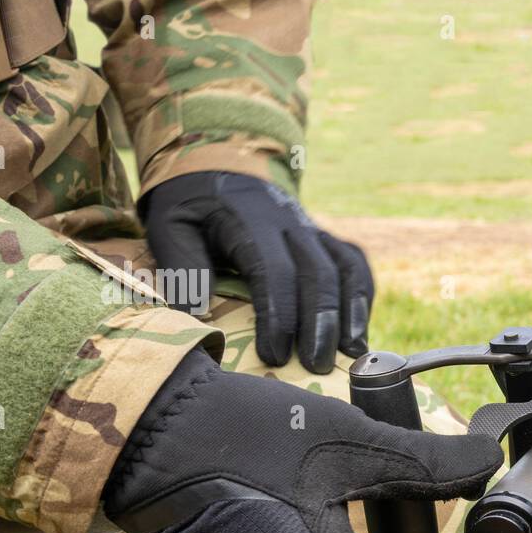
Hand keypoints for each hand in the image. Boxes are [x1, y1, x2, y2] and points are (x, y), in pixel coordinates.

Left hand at [142, 172, 372, 373]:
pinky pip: (356, 266)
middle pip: (318, 273)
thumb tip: (200, 315)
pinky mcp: (327, 239)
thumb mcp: (169, 227)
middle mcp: (290, 223)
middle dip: (320, 323)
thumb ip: (183, 267)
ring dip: (351, 314)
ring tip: (349, 355)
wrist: (217, 167)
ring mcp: (314, 230)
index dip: (279, 316)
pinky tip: (357, 334)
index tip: (273, 356)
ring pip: (346, 269)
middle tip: (315, 366)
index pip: (274, 270)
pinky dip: (362, 300)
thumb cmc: (190, 208)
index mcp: (250, 221)